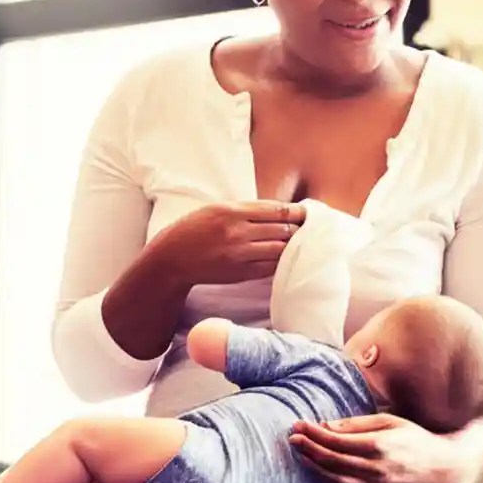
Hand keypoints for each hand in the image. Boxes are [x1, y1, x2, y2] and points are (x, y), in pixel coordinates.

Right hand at [147, 201, 305, 286]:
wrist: (173, 258)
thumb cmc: (194, 229)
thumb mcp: (216, 209)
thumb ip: (245, 210)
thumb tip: (278, 211)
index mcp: (232, 211)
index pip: (275, 210)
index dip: (295, 212)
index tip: (306, 212)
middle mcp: (237, 232)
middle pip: (281, 229)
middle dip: (297, 229)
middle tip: (308, 229)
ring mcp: (240, 254)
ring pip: (279, 249)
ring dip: (292, 246)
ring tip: (300, 244)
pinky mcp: (241, 272)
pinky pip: (270, 267)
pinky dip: (280, 262)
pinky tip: (285, 258)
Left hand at [289, 413, 459, 482]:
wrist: (441, 467)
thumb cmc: (414, 438)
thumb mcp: (387, 420)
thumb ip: (355, 424)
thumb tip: (325, 425)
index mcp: (379, 446)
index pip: (336, 441)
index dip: (314, 433)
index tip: (299, 425)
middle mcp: (376, 470)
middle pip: (331, 460)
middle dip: (308, 448)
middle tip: (293, 438)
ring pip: (335, 481)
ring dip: (314, 467)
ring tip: (301, 454)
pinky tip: (319, 472)